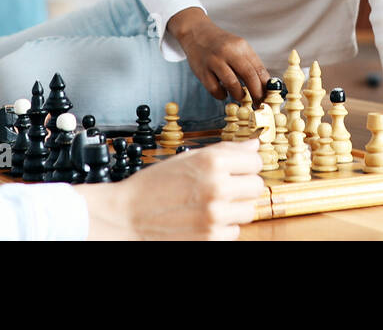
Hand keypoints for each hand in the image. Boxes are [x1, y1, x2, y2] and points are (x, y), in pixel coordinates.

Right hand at [77, 139, 264, 239]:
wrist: (126, 217)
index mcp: (211, 162)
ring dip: (235, 208)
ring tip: (211, 204)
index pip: (255, 161)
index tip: (237, 169)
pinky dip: (223, 227)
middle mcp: (217, 187)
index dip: (246, 165)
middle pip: (257, 186)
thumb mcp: (187, 158)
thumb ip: (224, 151)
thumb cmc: (154, 185)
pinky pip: (234, 231)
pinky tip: (203, 220)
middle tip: (224, 188)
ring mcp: (215, 215)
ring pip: (249, 210)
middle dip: (243, 186)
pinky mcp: (212, 237)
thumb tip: (254, 145)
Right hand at [169, 7, 269, 103]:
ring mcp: (214, 61)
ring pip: (232, 84)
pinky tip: (224, 93)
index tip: (269, 97)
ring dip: (239, 95)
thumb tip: (265, 86)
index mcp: (241, 46)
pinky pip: (215, 89)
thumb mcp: (238, 47)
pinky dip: (222, 95)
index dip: (266, 86)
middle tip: (259, 103)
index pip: (259, 68)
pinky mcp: (202, 71)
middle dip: (256, 93)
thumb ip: (250, 64)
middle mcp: (228, 52)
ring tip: (240, 96)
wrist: (196, 33)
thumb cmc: (221, 44)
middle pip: (249, 76)